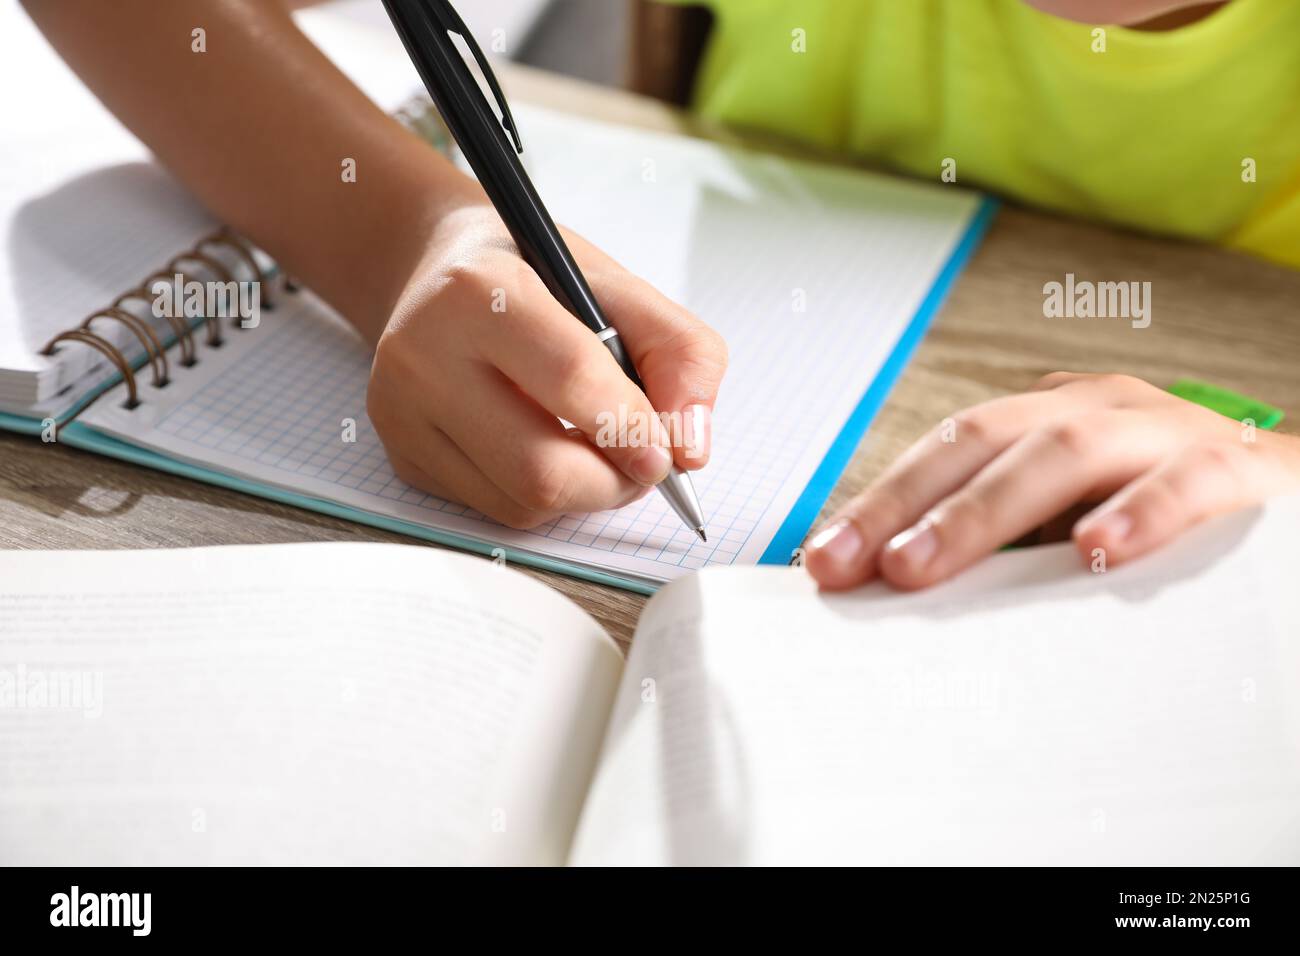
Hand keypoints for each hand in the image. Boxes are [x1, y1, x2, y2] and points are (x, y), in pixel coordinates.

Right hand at [366, 202, 726, 528]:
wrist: (437, 272)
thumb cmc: (534, 278)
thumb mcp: (616, 285)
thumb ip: (679, 352)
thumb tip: (690, 445)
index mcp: (477, 291)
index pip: (570, 378)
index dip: (632, 427)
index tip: (665, 450)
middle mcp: (423, 354)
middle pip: (539, 469)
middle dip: (612, 482)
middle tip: (641, 462)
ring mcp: (402, 412)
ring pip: (521, 504)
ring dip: (582, 493)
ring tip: (597, 448)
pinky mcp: (403, 455)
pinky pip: (496, 510)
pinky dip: (542, 495)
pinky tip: (545, 447)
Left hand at [805, 372, 1299, 589]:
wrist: (1286, 493)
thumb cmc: (1157, 510)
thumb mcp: (1067, 518)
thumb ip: (1001, 544)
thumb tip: (896, 587)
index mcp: (1043, 418)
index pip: (944, 450)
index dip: (879, 501)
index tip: (822, 562)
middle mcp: (1092, 410)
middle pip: (981, 440)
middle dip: (906, 503)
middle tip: (853, 566)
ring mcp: (1160, 431)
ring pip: (1062, 452)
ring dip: (982, 510)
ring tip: (922, 562)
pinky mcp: (1234, 468)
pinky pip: (1183, 483)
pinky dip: (1136, 514)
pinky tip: (1093, 551)